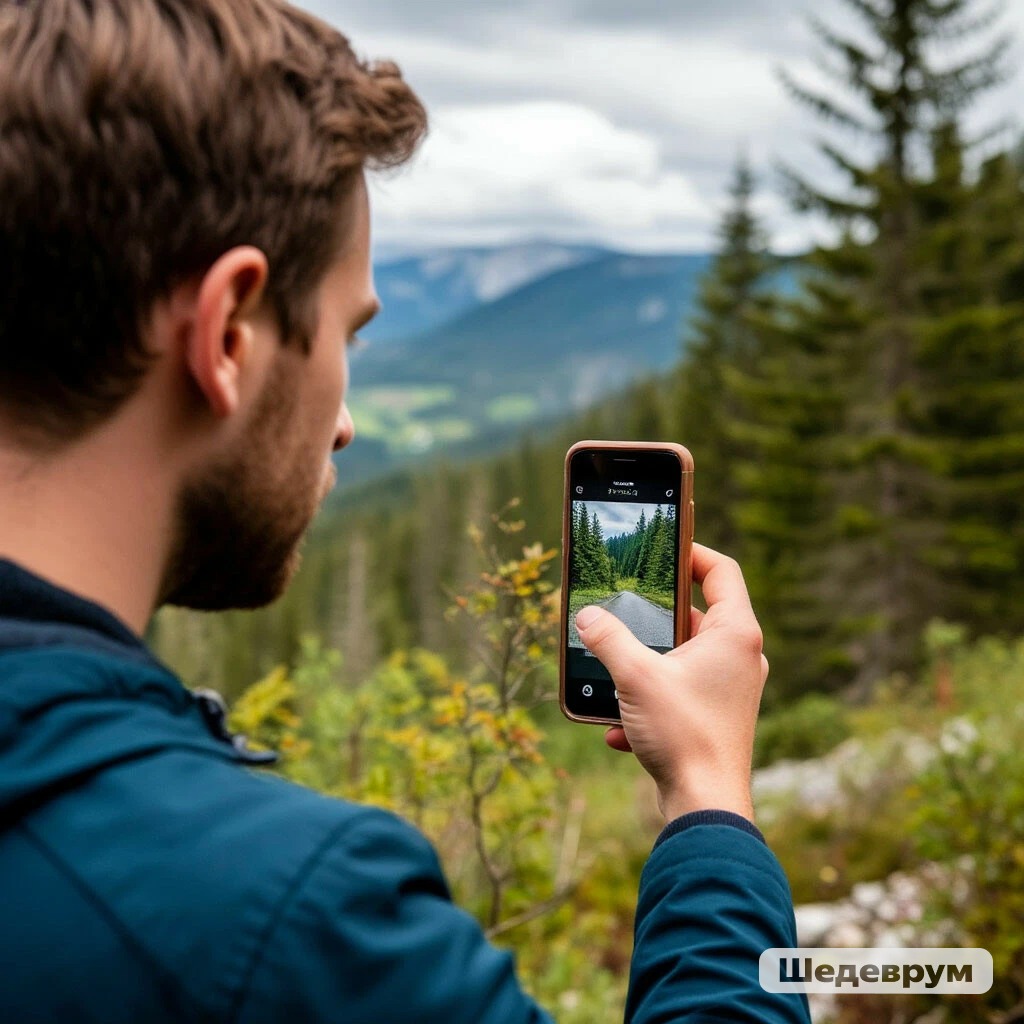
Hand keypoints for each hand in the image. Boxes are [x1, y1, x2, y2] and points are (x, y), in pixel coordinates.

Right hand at [574, 543, 767, 823]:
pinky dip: (651, 703)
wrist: (706, 806)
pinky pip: (681, 694)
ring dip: (646, 665)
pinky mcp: (719, 717)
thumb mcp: (635, 676)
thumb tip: (587, 616)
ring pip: (684, 658)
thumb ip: (607, 638)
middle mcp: (742, 656)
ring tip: (615, 674)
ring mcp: (733, 689)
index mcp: (735, 633)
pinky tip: (620, 729)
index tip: (663, 546)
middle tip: (625, 609)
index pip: (721, 570)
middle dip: (655, 617)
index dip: (692, 551)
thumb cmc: (683, 735)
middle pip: (698, 614)